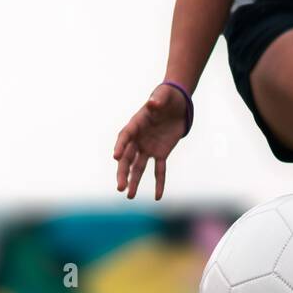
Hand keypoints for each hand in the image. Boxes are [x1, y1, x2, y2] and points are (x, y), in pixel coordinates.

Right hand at [112, 84, 187, 199]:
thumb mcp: (163, 96)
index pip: (125, 136)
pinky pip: (159, 170)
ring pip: (138, 167)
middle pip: (127, 158)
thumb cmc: (166, 97)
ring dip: (134, 181)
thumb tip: (153, 103)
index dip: (120, 146)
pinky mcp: (161, 153)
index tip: (116, 157)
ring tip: (129, 196)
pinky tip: (158, 197)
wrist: (177, 104)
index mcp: (135, 124)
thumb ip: (157, 99)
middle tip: (120, 187)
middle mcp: (138, 139)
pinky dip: (159, 183)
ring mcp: (148, 147)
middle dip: (123, 172)